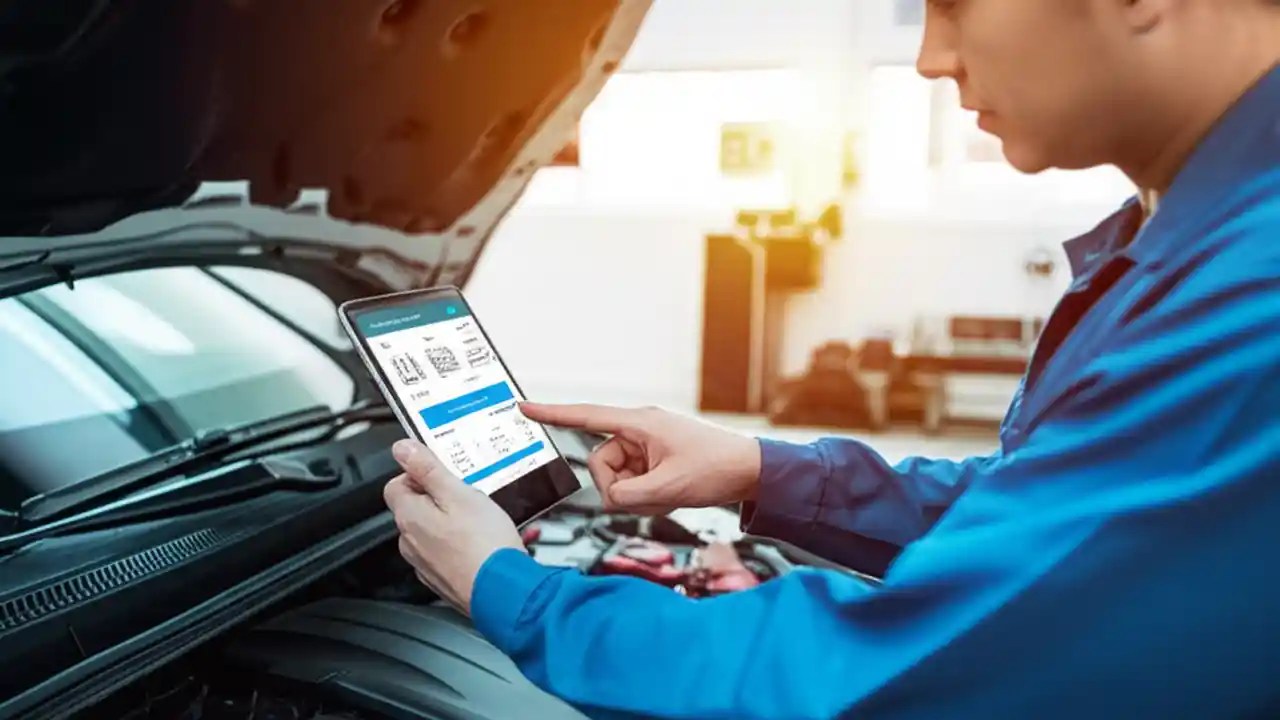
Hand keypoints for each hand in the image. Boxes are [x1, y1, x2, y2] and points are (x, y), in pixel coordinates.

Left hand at [382, 439, 525, 614]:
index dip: (419, 474)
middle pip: (418, 508)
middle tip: (471, 494)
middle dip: (444, 498)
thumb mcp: (458, 493)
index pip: (395, 485)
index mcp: (410, 517)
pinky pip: (452, 553)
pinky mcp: (445, 580)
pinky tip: (492, 541)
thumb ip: (427, 468)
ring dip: (459, 522)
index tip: (443, 474)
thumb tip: (402, 449)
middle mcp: (411, 543)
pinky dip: (468, 544)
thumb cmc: (484, 545)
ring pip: (437, 531)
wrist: (503, 592)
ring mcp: (426, 565)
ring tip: (488, 519)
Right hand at [519, 402, 761, 515]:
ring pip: (618, 478)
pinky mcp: (654, 459)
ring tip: (667, 496)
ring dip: (638, 495)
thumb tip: (610, 499)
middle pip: (602, 464)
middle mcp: (639, 430)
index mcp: (639, 424)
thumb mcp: (667, 490)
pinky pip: (633, 482)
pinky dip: (647, 496)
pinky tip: (669, 496)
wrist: (750, 471)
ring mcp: (646, 445)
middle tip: (652, 497)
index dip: (552, 414)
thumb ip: (627, 498)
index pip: (586, 417)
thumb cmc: (717, 469)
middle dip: (622, 489)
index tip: (524, 407)